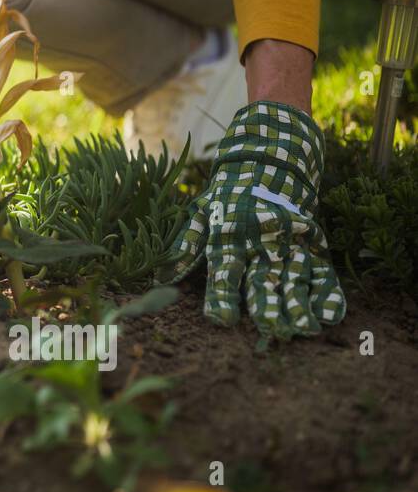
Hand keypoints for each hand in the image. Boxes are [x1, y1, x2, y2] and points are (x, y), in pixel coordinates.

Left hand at [167, 101, 344, 337]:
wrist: (271, 160)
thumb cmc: (228, 195)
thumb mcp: (201, 213)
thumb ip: (186, 247)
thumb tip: (161, 279)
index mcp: (229, 235)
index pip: (223, 270)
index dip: (221, 295)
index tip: (221, 320)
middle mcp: (260, 240)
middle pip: (263, 278)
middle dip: (267, 305)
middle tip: (271, 331)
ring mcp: (290, 241)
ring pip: (295, 277)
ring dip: (300, 305)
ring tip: (303, 330)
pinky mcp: (313, 241)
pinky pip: (321, 269)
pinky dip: (328, 291)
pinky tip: (331, 313)